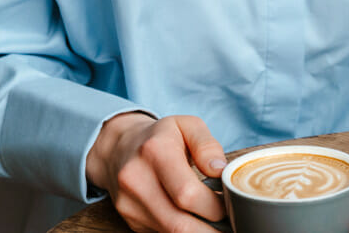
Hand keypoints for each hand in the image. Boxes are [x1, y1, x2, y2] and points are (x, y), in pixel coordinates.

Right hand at [86, 112, 228, 232]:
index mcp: (155, 152)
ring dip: (200, 232)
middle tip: (230, 221)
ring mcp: (130, 205)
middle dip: (211, 228)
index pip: (188, 194)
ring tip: (217, 223)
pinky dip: (184, 232)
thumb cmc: (162, 137)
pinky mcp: (131, 221)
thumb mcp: (188, 126)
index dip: (215, 206)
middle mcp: (136, 181)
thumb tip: (221, 171)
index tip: (230, 203)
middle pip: (179, 224)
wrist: (119, 149)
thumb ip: (207, 145)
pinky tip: (196, 222)